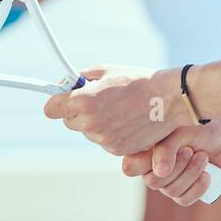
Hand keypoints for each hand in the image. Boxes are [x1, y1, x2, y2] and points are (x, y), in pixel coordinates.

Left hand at [43, 65, 189, 155]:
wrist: (168, 98)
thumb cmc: (138, 80)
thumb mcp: (106, 70)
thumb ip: (82, 77)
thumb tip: (69, 83)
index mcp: (83, 101)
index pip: (51, 109)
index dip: (57, 103)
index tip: (62, 101)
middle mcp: (90, 123)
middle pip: (69, 122)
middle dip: (78, 112)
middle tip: (98, 101)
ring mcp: (103, 139)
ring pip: (88, 132)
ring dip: (96, 123)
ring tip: (119, 109)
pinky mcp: (117, 150)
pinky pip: (105, 141)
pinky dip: (112, 133)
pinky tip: (127, 121)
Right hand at [121, 120, 220, 206]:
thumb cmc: (202, 125)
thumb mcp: (182, 131)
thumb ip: (166, 148)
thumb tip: (159, 172)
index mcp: (147, 149)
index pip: (130, 166)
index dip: (143, 164)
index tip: (167, 150)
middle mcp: (154, 167)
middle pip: (153, 182)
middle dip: (177, 167)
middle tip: (190, 149)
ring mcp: (170, 180)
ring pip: (170, 191)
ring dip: (191, 173)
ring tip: (203, 155)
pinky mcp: (186, 190)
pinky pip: (183, 200)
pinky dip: (197, 187)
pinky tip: (207, 175)